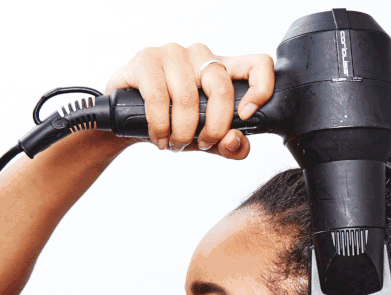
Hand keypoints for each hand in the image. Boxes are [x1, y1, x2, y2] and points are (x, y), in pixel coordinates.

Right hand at [104, 43, 273, 157]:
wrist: (129, 120)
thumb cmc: (174, 123)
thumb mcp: (208, 139)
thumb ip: (231, 145)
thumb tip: (234, 140)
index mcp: (224, 69)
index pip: (258, 64)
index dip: (261, 89)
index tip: (246, 116)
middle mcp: (201, 55)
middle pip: (222, 87)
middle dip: (214, 127)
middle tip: (202, 143)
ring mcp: (173, 53)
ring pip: (188, 96)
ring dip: (182, 131)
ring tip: (174, 143)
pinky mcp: (146, 58)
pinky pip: (158, 97)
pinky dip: (160, 126)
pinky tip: (159, 137)